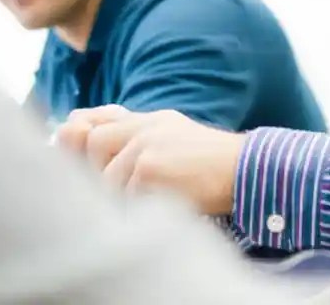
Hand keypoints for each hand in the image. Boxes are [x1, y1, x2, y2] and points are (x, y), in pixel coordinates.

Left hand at [55, 105, 245, 215]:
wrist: (247, 172)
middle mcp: (144, 127)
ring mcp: (144, 146)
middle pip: (94, 145)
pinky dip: (137, 209)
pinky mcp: (148, 169)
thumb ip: (141, 140)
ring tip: (154, 201)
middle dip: (102, 172)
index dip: (83, 138)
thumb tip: (91, 141)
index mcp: (152, 120)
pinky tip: (162, 207)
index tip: (85, 155)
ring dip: (122, 197)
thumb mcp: (177, 144)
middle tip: (131, 189)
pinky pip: (122, 196)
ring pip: (105, 178)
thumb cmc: (214, 168)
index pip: (98, 122)